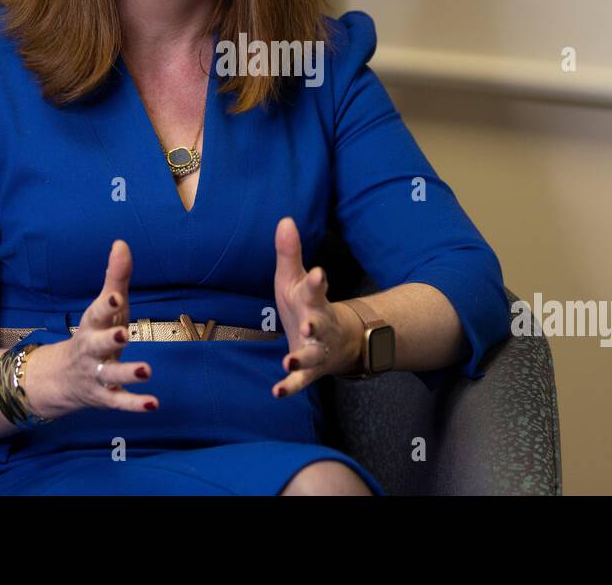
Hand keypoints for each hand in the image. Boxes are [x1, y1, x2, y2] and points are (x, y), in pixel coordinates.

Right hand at [25, 238, 158, 417]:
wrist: (60, 378)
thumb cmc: (94, 333)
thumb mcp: (105, 306)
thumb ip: (116, 277)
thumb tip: (121, 243)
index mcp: (92, 325)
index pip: (98, 313)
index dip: (107, 305)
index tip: (117, 296)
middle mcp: (91, 350)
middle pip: (97, 345)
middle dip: (109, 340)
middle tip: (124, 335)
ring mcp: (96, 375)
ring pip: (109, 375)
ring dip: (126, 373)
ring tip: (146, 370)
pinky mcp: (105, 397)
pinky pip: (119, 402)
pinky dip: (135, 404)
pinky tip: (153, 403)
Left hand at [270, 217, 358, 398]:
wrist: (335, 340)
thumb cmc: (307, 304)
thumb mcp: (294, 278)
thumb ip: (289, 252)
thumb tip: (285, 219)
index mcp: (314, 300)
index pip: (316, 289)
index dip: (316, 282)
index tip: (317, 273)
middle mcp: (320, 325)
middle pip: (320, 324)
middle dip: (316, 324)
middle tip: (310, 324)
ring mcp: (318, 349)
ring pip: (313, 355)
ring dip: (302, 359)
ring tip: (289, 361)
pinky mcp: (310, 370)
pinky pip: (301, 381)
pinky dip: (290, 387)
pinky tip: (277, 392)